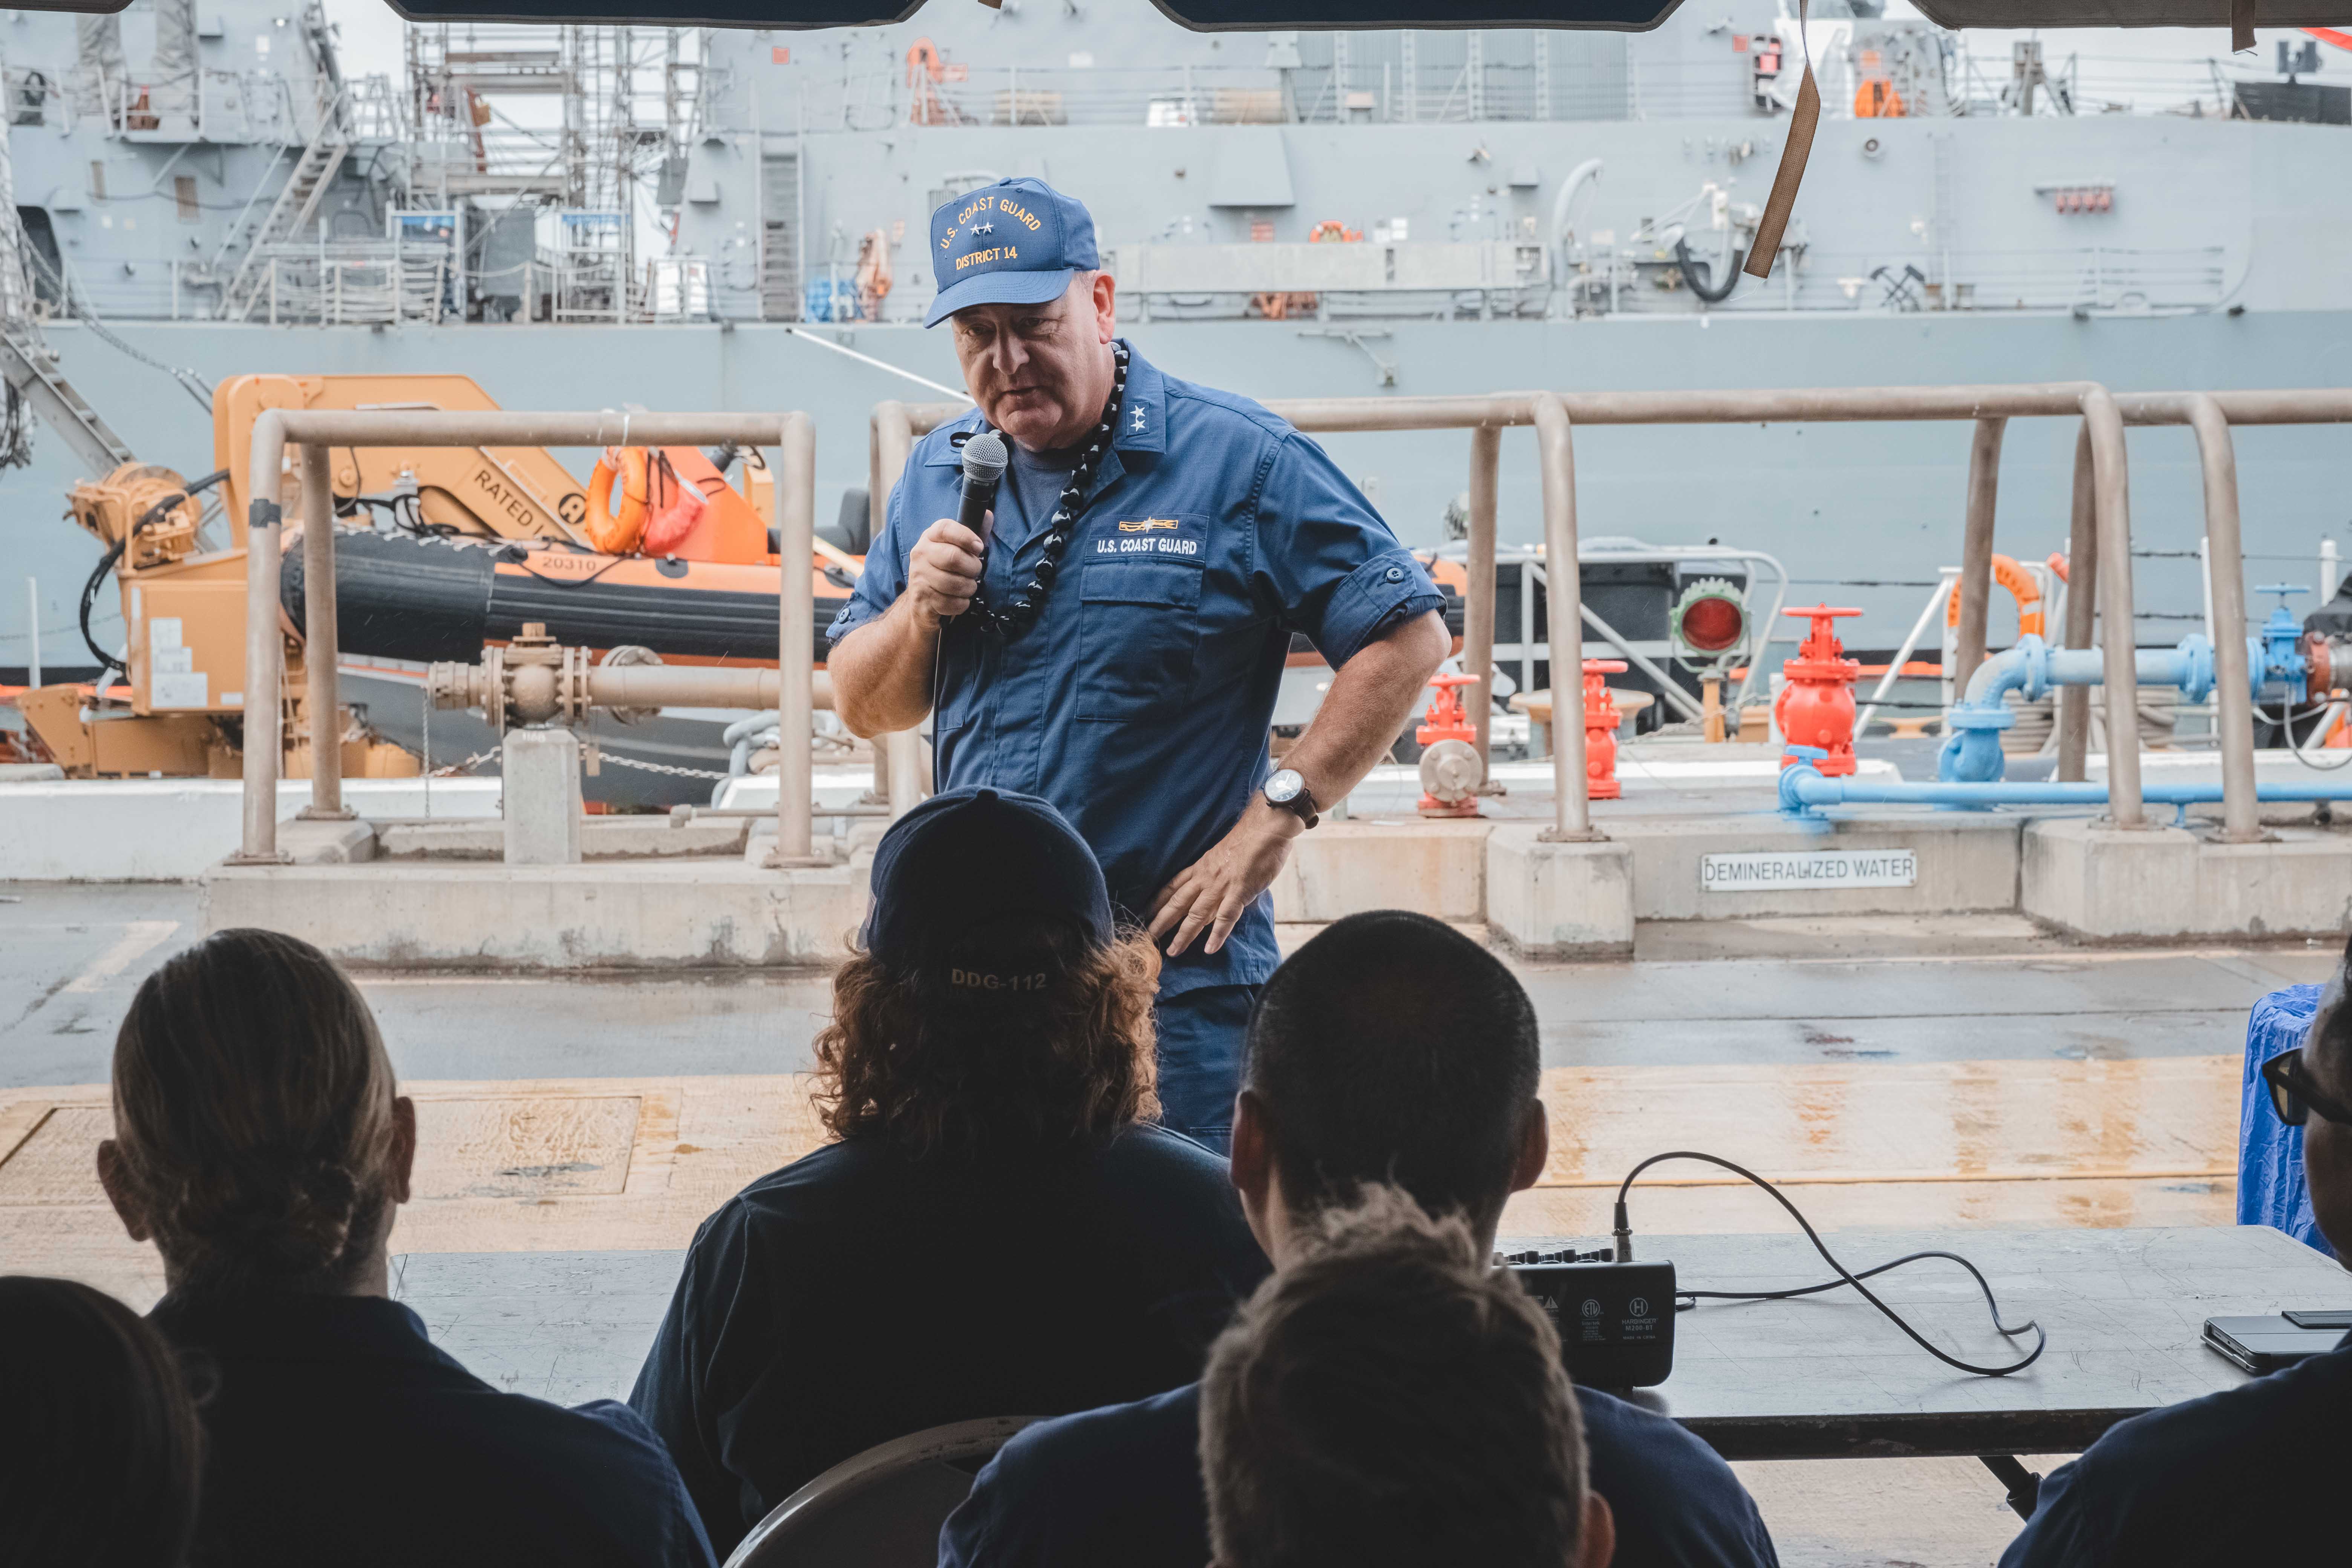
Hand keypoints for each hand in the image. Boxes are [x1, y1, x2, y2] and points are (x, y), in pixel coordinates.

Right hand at [907, 516, 987, 629]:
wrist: (921, 602)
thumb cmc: (945, 570)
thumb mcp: (957, 549)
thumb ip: (973, 533)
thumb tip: (987, 515)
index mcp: (930, 537)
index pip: (945, 529)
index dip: (966, 537)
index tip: (979, 547)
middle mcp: (920, 554)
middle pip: (953, 557)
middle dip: (972, 568)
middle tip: (974, 572)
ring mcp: (918, 577)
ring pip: (953, 583)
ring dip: (968, 588)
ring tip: (968, 587)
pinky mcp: (922, 599)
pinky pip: (951, 603)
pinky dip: (961, 604)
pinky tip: (958, 600)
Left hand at [1148, 802, 1304, 957]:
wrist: (1266, 826)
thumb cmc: (1250, 838)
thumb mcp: (1224, 854)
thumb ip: (1218, 871)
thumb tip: (1218, 886)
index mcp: (1201, 867)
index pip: (1173, 885)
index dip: (1159, 900)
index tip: (1146, 913)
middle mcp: (1206, 877)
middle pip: (1178, 903)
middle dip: (1162, 922)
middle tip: (1147, 938)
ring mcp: (1221, 885)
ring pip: (1197, 914)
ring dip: (1183, 935)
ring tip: (1172, 952)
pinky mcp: (1239, 891)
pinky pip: (1226, 916)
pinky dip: (1217, 934)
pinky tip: (1210, 949)